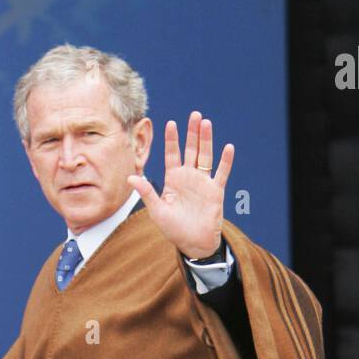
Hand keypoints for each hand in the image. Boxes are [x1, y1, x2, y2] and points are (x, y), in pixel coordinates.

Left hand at [127, 111, 233, 259]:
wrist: (193, 244)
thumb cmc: (174, 229)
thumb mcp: (157, 211)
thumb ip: (147, 192)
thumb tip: (130, 178)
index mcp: (173, 180)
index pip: (172, 154)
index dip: (172, 139)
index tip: (171, 123)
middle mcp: (188, 177)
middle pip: (191, 150)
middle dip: (192, 132)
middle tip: (194, 115)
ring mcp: (203, 183)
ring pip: (206, 156)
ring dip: (206, 140)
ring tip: (206, 123)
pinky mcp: (215, 191)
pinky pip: (221, 173)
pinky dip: (225, 161)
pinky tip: (227, 148)